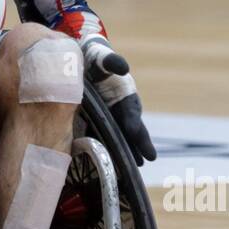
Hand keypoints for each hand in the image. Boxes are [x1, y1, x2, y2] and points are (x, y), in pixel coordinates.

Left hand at [82, 37, 156, 164]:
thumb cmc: (96, 59)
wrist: (82, 62)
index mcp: (126, 97)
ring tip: (130, 170)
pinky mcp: (94, 125)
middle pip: (131, 131)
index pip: (132, 113)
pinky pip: (100, 139)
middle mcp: (120, 112)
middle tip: (146, 160)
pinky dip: (102, 151)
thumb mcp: (103, 58)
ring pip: (117, 139)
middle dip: (138, 145)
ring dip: (124, 153)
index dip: (134, 123)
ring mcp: (109, 120)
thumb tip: (123, 67)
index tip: (134, 132)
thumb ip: (112, 62)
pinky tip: (100, 165)